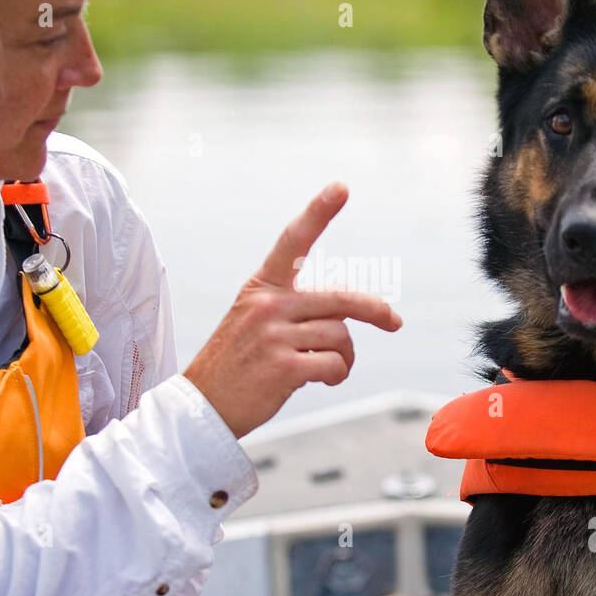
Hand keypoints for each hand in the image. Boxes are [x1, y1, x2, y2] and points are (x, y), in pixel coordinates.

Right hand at [183, 182, 401, 438]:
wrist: (201, 407)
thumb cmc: (235, 365)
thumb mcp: (252, 322)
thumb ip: (292, 310)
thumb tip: (344, 321)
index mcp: (261, 288)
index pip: (293, 241)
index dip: (318, 212)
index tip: (341, 187)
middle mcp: (268, 306)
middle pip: (341, 299)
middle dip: (375, 311)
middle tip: (393, 321)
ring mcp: (275, 336)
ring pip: (340, 336)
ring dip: (345, 357)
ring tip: (329, 369)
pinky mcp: (284, 368)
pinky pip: (334, 364)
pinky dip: (337, 374)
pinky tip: (323, 380)